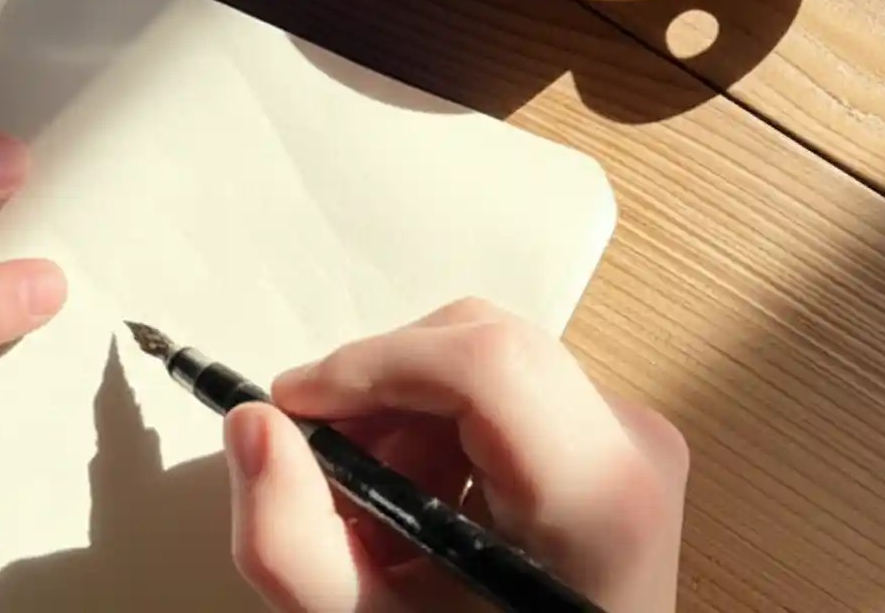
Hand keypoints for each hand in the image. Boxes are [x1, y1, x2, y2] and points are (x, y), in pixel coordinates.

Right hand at [224, 298, 687, 611]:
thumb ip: (289, 540)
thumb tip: (253, 422)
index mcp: (594, 499)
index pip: (487, 363)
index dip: (375, 365)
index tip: (298, 407)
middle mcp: (631, 445)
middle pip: (477, 344)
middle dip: (378, 394)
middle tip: (329, 473)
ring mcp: (631, 432)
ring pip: (482, 354)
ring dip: (401, 415)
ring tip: (379, 509)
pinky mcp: (613, 432)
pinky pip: (506, 383)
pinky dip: (437, 425)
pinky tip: (423, 501)